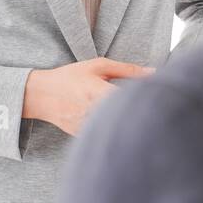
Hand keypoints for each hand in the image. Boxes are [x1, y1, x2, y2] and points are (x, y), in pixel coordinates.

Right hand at [24, 57, 155, 136]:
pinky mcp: (82, 136)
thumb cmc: (71, 77)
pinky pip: (103, 135)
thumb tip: (154, 72)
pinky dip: (113, 131)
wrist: (42, 95)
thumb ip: (127, 70)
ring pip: (115, 130)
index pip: (129, 101)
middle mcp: (92, 112)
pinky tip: (119, 127)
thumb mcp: (98, 66)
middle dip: (141, 117)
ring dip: (128, 126)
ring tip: (141, 123)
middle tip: (157, 116)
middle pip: (125, 119)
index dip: (146, 102)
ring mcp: (86, 126)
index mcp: (98, 92)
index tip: (160, 101)